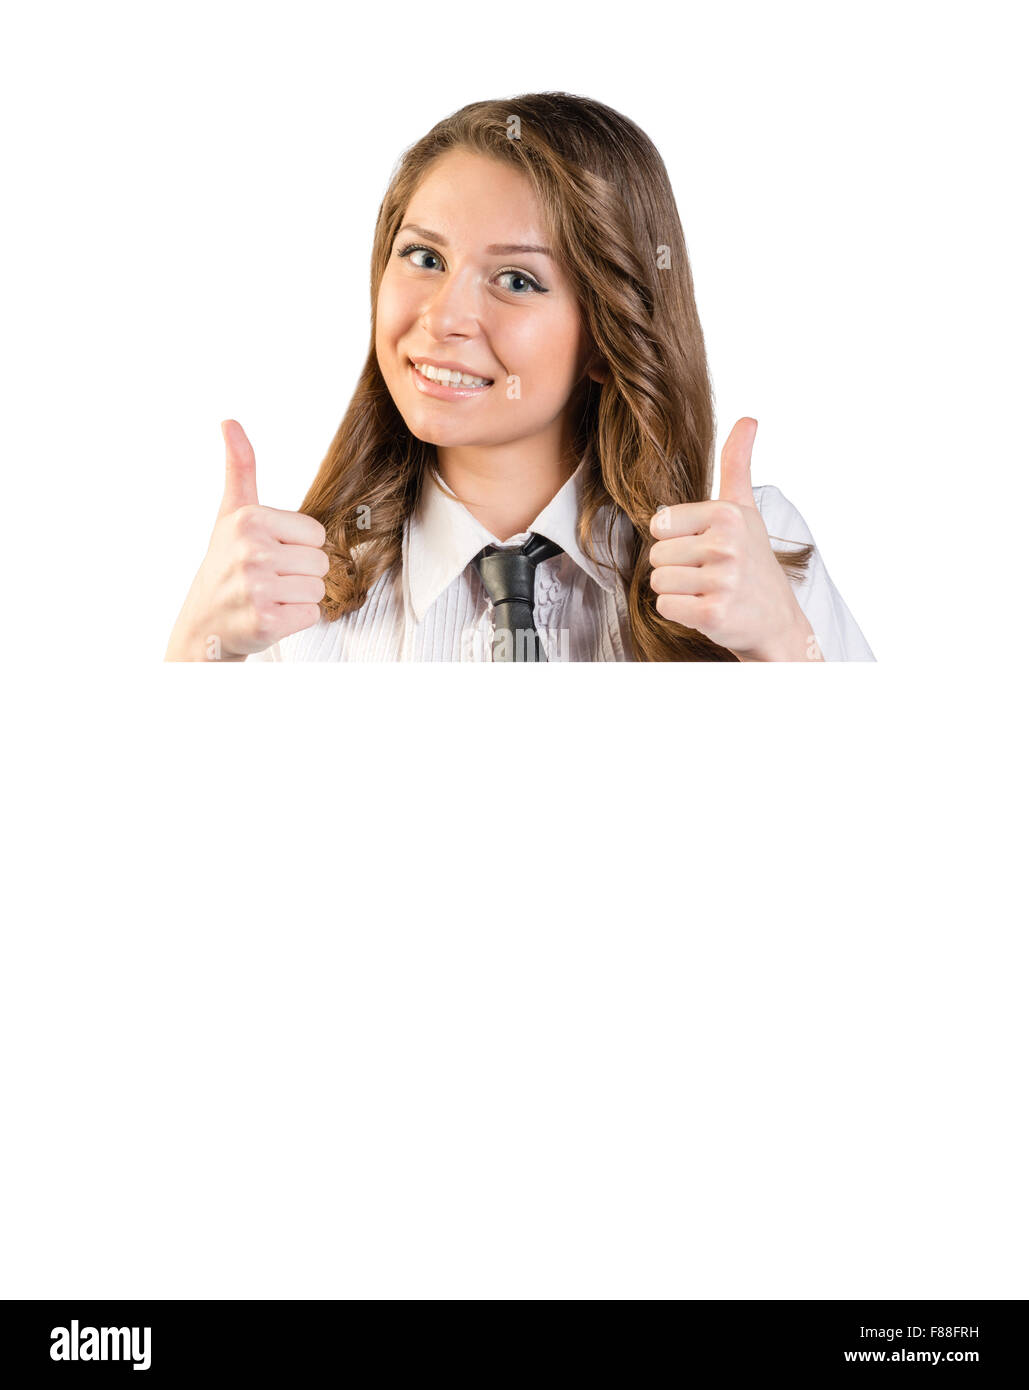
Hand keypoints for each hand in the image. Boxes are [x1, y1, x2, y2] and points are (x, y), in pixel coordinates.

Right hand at [164, 420, 329, 660]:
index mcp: (249, 520)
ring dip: (297, 598)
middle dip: (299, 574)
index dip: (298, 547)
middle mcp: (251, 551)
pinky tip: (268, 616)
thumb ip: (240, 468)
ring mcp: (257, 588)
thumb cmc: (225, 565)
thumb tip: (230, 420)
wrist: (204, 625)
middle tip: (266, 580)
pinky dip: (295, 620)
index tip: (267, 554)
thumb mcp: (231, 514)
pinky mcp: (265, 621)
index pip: (316, 534)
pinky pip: (311, 615)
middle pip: (320, 562)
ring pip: (318, 589)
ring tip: (267, 597)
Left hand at [648, 418, 815, 660]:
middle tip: (707, 574)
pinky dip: (680, 612)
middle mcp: (726, 544)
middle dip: (675, 567)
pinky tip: (705, 608)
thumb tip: (748, 419)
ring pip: (658, 581)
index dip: (675, 539)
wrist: (777, 620)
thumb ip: (737, 465)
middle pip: (656, 555)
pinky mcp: (713, 613)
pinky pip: (665, 606)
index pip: (660, 524)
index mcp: (727, 514)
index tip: (703, 548)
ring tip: (706, 590)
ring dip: (677, 591)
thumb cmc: (754, 562)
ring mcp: (722, 580)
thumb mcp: (746, 510)